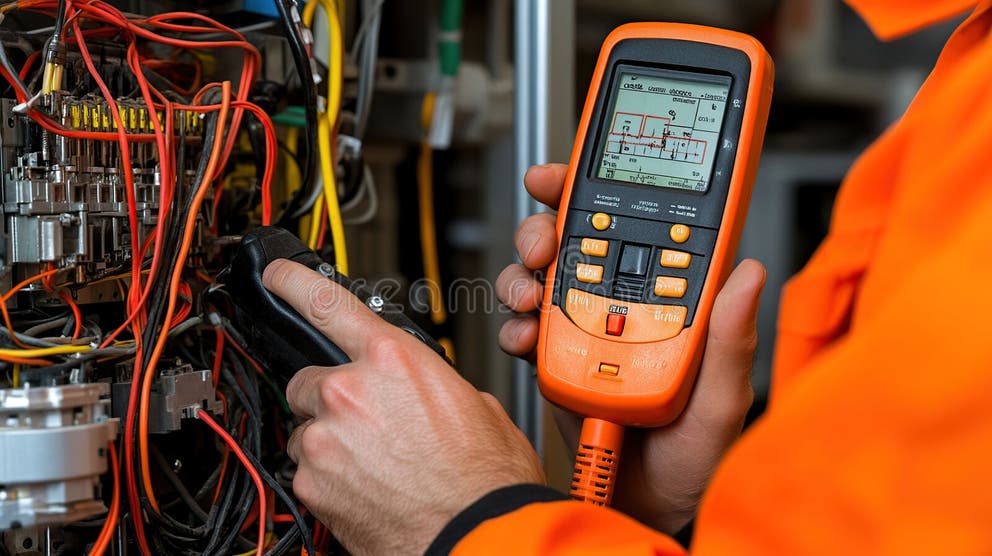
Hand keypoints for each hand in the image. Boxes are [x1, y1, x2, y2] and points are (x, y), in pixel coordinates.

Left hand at [264, 260, 544, 554]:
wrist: (474, 535)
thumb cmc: (485, 479)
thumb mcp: (477, 407)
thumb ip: (435, 385)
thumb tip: (425, 392)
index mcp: (393, 360)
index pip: (327, 304)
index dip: (294, 282)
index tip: (276, 274)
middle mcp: (349, 392)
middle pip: (312, 379)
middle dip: (333, 396)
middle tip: (369, 422)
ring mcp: (325, 440)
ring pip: (307, 428)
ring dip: (331, 439)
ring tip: (376, 463)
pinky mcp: (311, 484)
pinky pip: (308, 470)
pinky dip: (330, 478)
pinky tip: (368, 488)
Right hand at [495, 163, 763, 533]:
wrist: (647, 506)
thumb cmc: (694, 457)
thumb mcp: (724, 399)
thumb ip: (731, 339)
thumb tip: (749, 273)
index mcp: (671, 300)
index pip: (636, 228)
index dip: (596, 194)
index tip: (563, 178)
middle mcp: (624, 306)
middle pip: (573, 243)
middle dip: (544, 230)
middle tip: (540, 244)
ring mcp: (586, 332)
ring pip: (540, 279)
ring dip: (522, 278)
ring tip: (528, 296)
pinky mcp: (557, 360)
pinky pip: (524, 330)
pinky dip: (515, 328)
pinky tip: (525, 338)